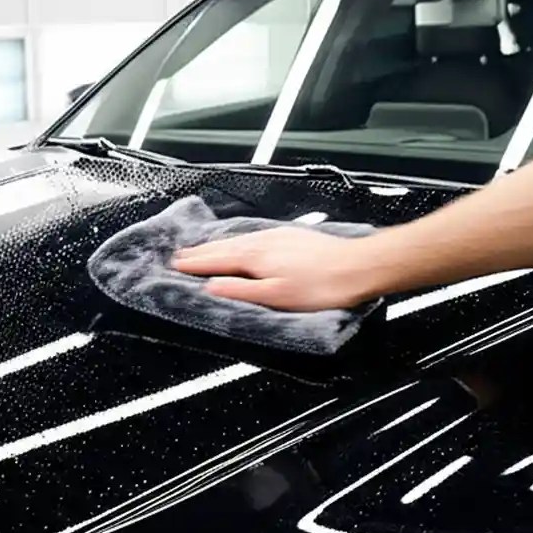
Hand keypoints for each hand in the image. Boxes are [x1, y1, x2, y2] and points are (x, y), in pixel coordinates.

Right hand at [172, 227, 380, 310]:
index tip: (176, 265)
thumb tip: (212, 287)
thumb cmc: (320, 286)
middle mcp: (263, 241)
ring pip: (238, 239)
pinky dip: (237, 240)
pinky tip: (240, 242)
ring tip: (202, 248)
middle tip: (180, 255)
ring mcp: (277, 236)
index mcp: (255, 257)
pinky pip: (252, 236)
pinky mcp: (290, 236)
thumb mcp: (276, 296)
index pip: (216, 260)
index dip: (195, 264)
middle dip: (200, 251)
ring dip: (216, 245)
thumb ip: (241, 290)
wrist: (356, 266)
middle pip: (224, 246)